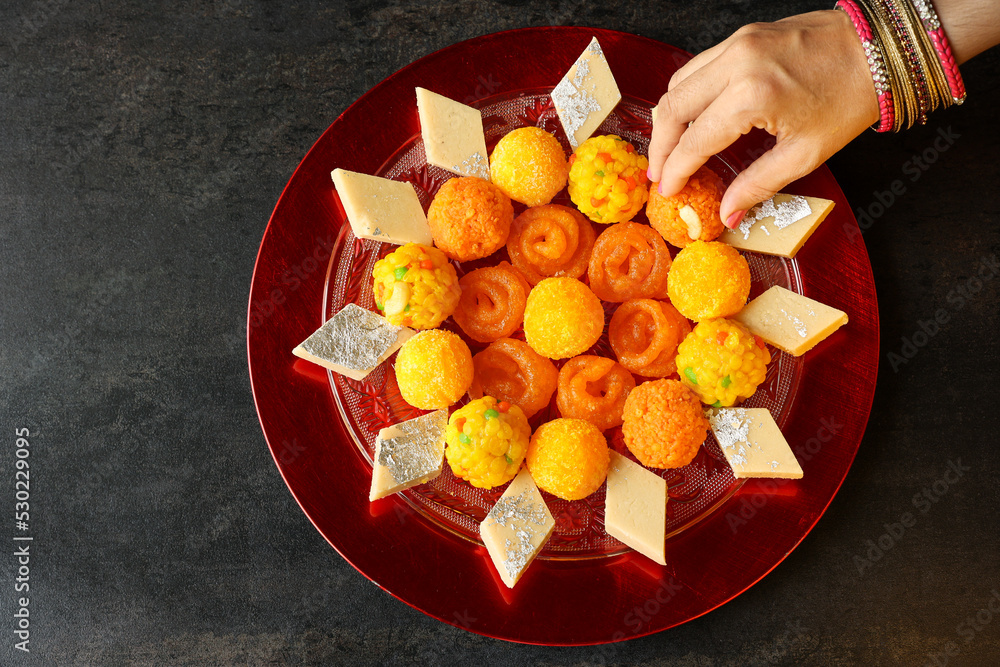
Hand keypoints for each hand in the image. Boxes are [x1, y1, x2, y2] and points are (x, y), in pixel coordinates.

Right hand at [647, 10, 879, 227]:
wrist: (879, 50)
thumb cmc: (850, 99)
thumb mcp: (805, 154)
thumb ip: (757, 185)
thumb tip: (726, 213)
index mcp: (752, 95)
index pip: (695, 140)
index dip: (675, 170)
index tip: (666, 190)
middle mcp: (737, 62)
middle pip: (672, 107)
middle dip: (660, 145)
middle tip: (659, 172)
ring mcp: (737, 43)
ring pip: (678, 83)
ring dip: (670, 118)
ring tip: (673, 148)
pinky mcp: (742, 36)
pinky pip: (698, 67)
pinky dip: (687, 95)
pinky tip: (695, 118)